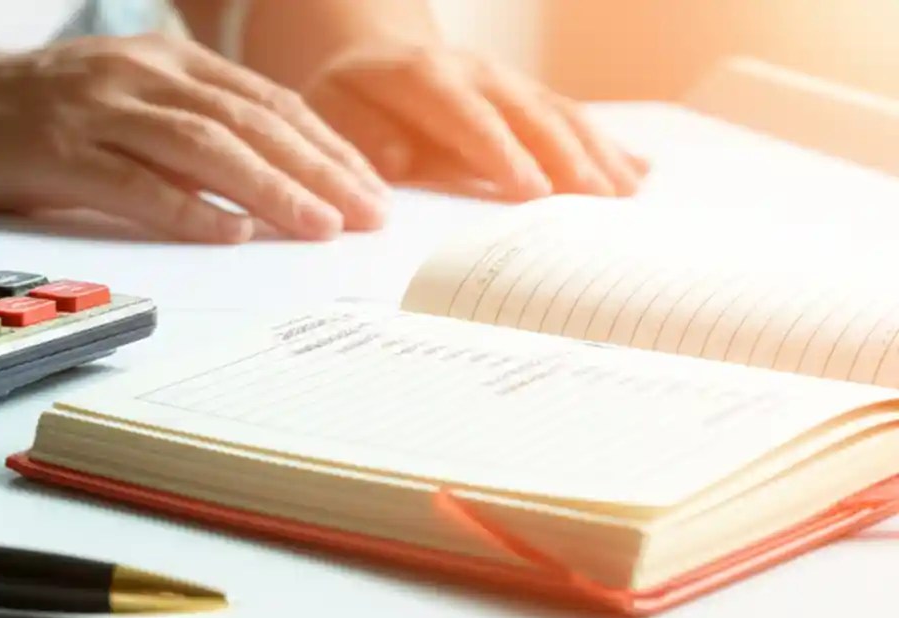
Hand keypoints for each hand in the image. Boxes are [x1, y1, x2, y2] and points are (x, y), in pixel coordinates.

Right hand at [0, 34, 388, 242]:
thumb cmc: (39, 113)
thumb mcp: (126, 98)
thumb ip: (189, 129)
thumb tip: (267, 185)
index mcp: (165, 59)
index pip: (265, 102)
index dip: (324, 145)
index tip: (370, 186)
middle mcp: (140, 74)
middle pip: (248, 121)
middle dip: (318, 168)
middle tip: (370, 213)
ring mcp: (98, 110)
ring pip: (202, 147)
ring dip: (270, 188)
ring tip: (321, 226)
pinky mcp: (58, 151)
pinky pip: (133, 183)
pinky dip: (186, 210)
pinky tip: (231, 235)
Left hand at [300, 44, 648, 200]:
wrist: (372, 58)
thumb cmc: (350, 100)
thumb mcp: (335, 111)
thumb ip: (362, 135)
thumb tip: (395, 162)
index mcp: (423, 77)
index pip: (469, 116)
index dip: (502, 152)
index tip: (531, 191)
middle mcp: (476, 72)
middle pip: (529, 114)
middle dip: (567, 157)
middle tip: (599, 202)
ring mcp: (508, 81)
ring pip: (560, 114)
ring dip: (597, 153)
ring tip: (627, 196)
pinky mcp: (528, 95)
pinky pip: (571, 117)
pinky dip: (605, 145)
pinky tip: (639, 172)